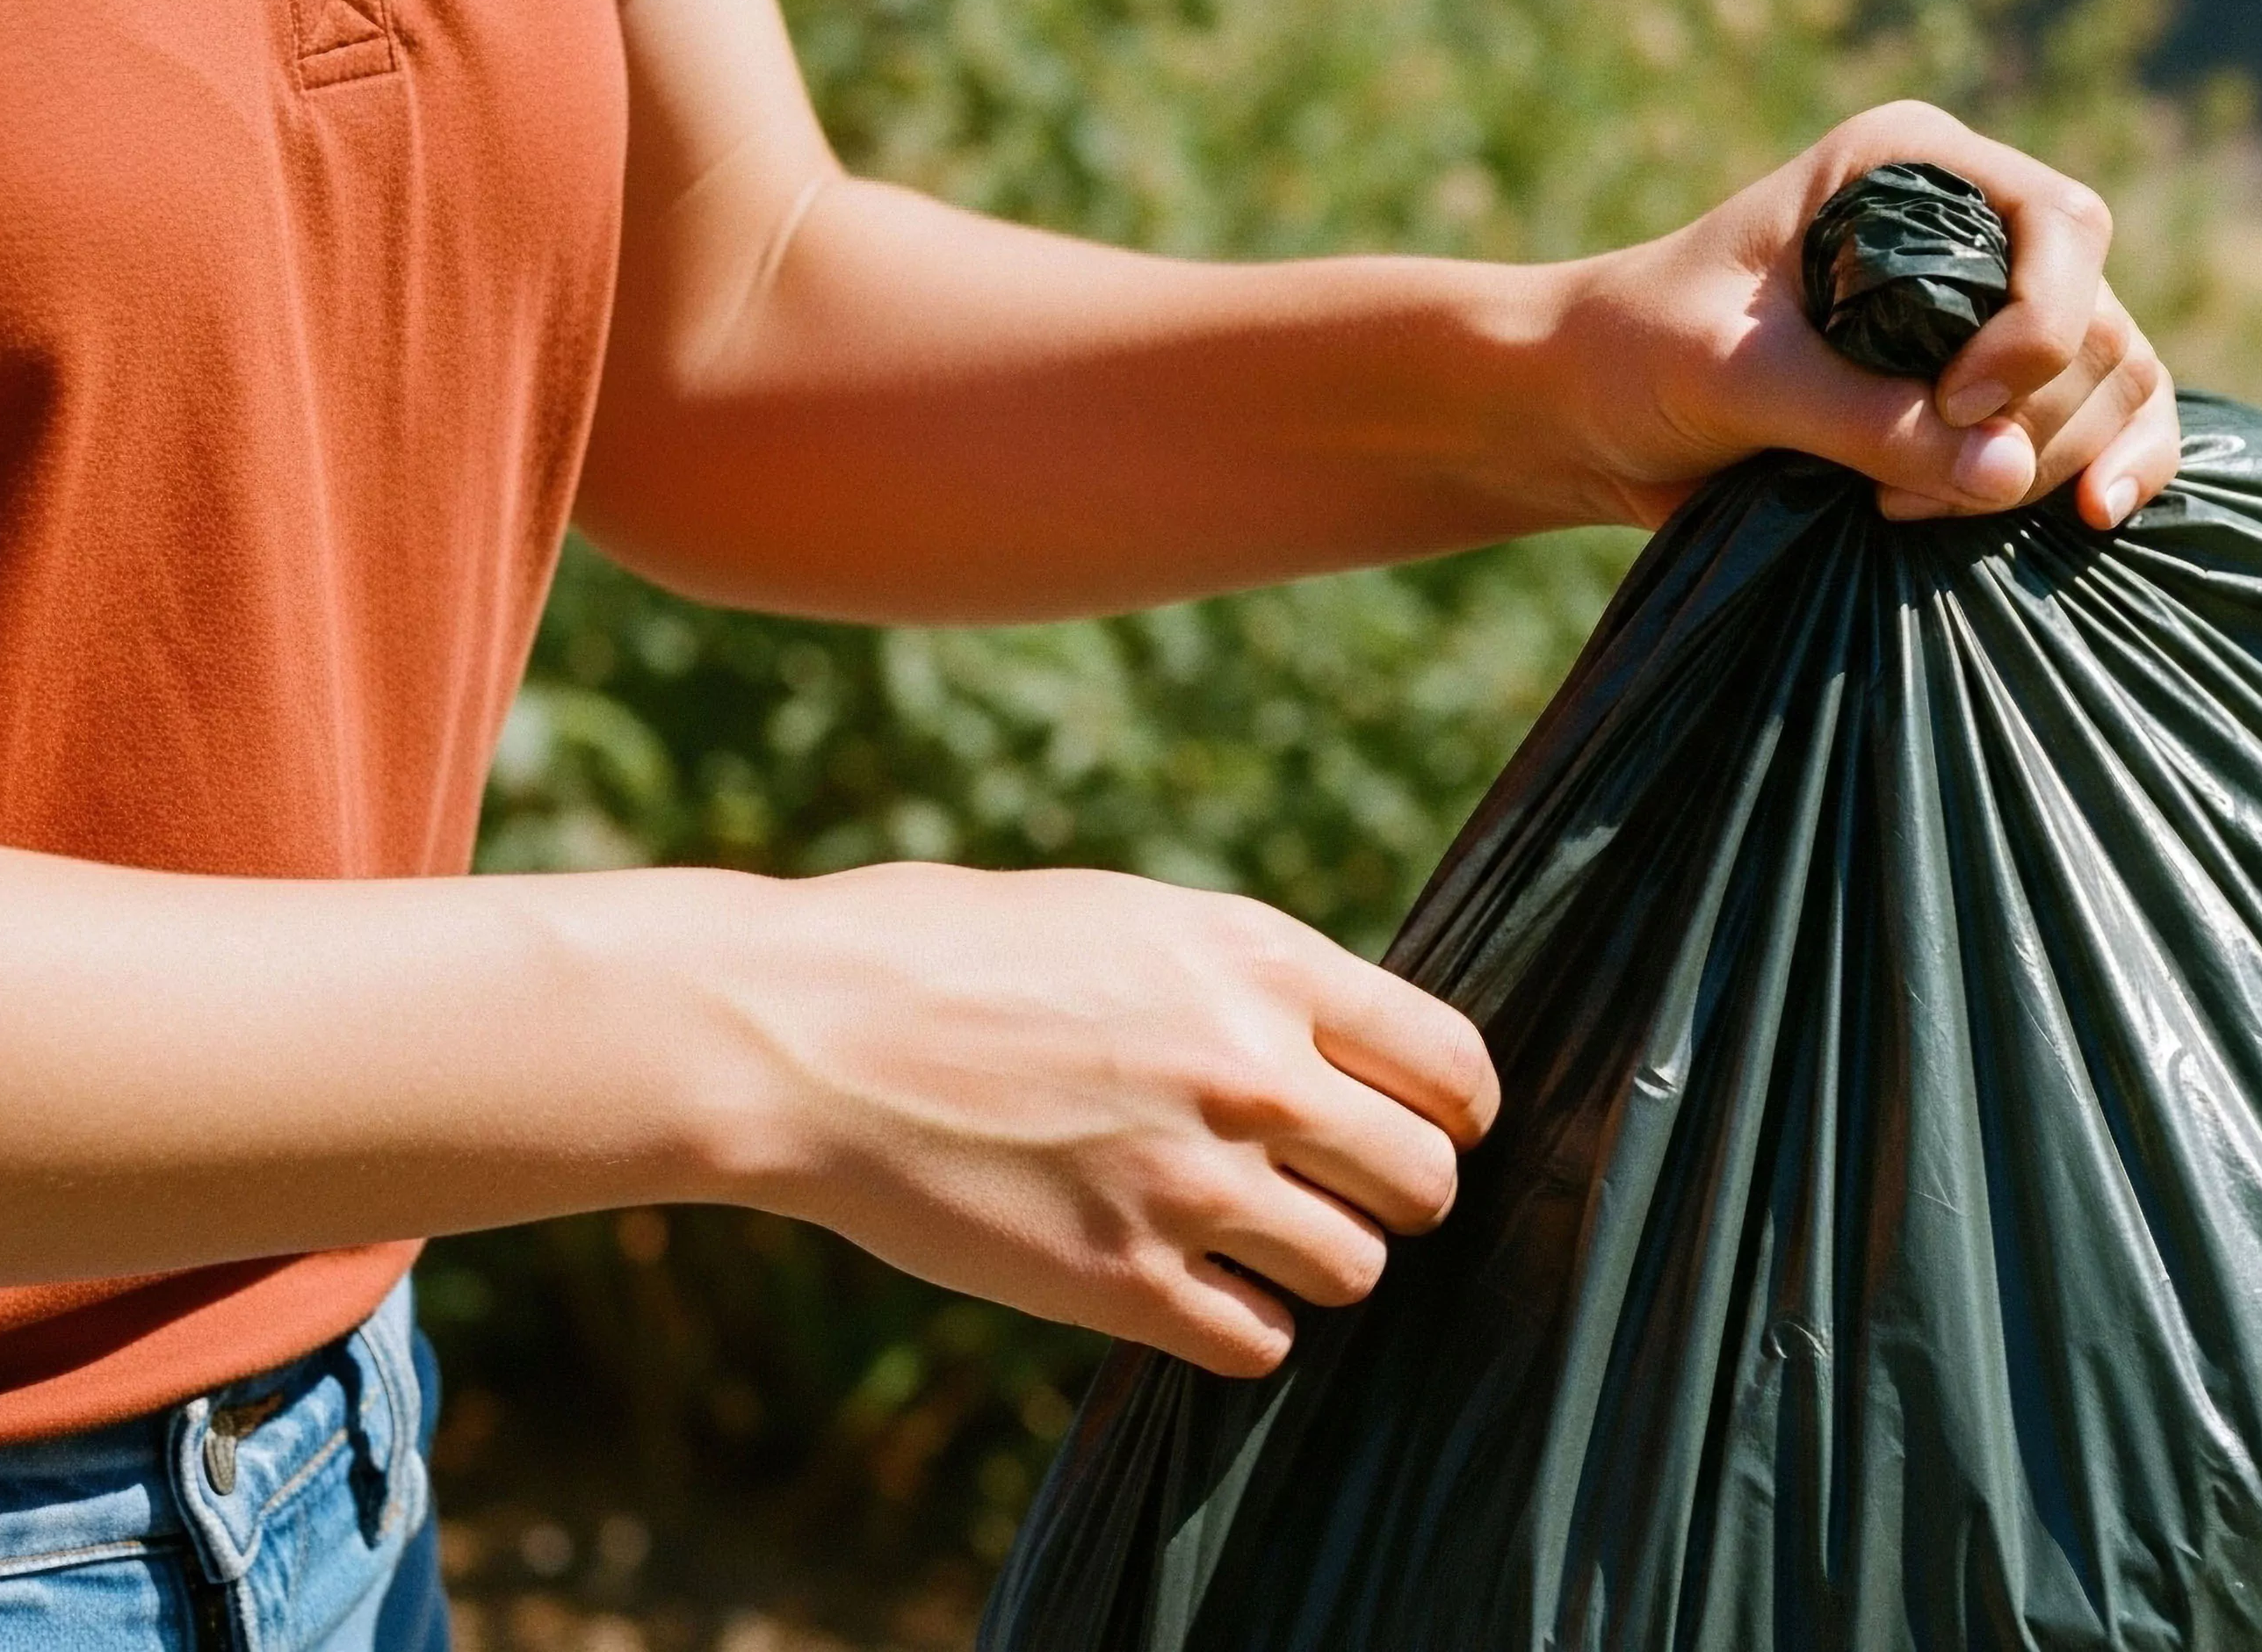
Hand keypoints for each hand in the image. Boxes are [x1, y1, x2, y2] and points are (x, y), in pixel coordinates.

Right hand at [670, 862, 1496, 1376]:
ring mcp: (1189, 1183)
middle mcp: (1249, 1073)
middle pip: (1425, 1181)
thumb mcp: (1134, 920)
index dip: (1453, 1111)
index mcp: (1261, 963)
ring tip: (1245, 1235)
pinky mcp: (1121, 1282)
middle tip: (1330, 1191)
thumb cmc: (956, 955)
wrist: (808, 1031)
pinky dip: (1243, 1326)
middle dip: (1391, 1193)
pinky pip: (1263, 1341)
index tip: (1422, 1127)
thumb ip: (1252, 983)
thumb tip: (1345, 1049)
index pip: (1452, 1065)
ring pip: (1359, 1270)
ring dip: (1317, 1263)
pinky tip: (1186, 1284)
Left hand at [1556, 101, 2180, 529]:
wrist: (1586, 411)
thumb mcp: (1737, 378)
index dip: (2039, 327)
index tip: (1954, 403)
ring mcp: (1987, 312)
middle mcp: (1968, 226)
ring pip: (2112, 377)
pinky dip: (2110, 470)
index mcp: (1910, 170)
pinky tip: (2087, 522)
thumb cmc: (1638, 356)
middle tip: (1911, 493)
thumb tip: (2011, 474)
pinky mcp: (1985, 396)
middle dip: (2039, 418)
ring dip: (2056, 462)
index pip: (2059, 227)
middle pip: (2097, 316)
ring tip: (1925, 515)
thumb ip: (1864, 420)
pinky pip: (2100, 425)